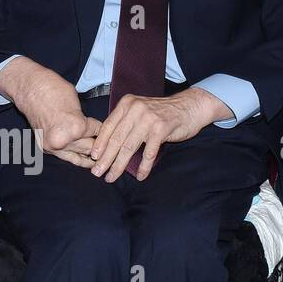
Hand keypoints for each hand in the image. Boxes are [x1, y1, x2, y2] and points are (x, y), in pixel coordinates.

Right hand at [0, 58, 101, 165]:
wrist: (29, 88)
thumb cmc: (53, 89)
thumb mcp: (77, 103)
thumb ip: (86, 121)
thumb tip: (94, 131)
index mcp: (76, 127)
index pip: (98, 133)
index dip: (105, 130)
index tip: (110, 131)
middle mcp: (64, 141)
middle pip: (90, 148)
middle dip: (100, 146)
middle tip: (110, 148)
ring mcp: (53, 147)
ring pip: (78, 157)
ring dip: (89, 157)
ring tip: (101, 161)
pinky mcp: (45, 148)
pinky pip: (65, 157)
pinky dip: (75, 157)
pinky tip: (85, 159)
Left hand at [89, 89, 232, 180]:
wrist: (190, 107)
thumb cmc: (162, 113)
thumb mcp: (140, 111)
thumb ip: (125, 122)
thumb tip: (106, 143)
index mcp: (127, 104)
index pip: (108, 126)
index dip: (99, 144)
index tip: (93, 158)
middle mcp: (135, 109)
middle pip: (116, 139)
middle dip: (105, 159)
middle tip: (97, 172)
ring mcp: (148, 119)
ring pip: (129, 147)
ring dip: (119, 165)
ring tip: (112, 177)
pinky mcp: (161, 129)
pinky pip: (149, 153)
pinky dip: (144, 167)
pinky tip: (140, 176)